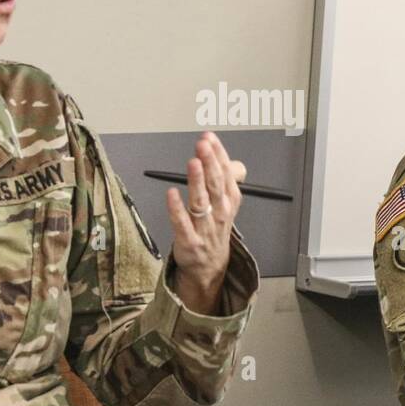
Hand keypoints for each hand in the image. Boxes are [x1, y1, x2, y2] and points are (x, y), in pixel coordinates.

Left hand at [165, 132, 245, 313]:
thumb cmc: (214, 229)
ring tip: (193, 162)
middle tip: (202, 145)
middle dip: (210, 163)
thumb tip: (233, 161)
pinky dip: (177, 209)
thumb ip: (228, 180)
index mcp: (229, 201)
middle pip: (215, 185)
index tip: (209, 138)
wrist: (209, 267)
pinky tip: (172, 194)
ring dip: (197, 182)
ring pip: (201, 202)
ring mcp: (204, 228)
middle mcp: (219, 213)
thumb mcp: (226, 204)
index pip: (226, 174)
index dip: (218, 155)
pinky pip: (182, 224)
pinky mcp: (189, 241)